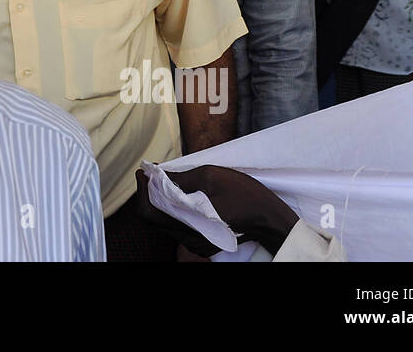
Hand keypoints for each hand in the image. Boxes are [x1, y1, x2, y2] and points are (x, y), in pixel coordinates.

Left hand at [134, 164, 297, 257]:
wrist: (271, 217)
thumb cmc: (245, 195)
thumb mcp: (211, 176)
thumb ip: (180, 178)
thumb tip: (157, 174)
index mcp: (188, 225)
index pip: (148, 212)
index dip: (141, 189)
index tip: (144, 170)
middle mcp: (188, 239)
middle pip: (153, 217)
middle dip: (148, 192)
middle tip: (151, 171)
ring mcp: (194, 242)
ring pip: (164, 220)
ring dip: (160, 199)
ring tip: (164, 178)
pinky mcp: (201, 240)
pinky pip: (177, 223)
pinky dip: (172, 206)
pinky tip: (178, 191)